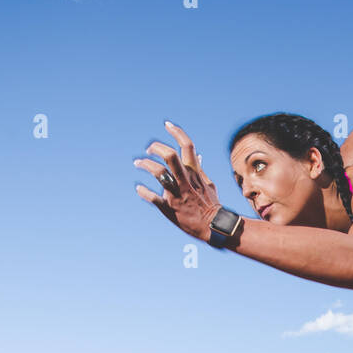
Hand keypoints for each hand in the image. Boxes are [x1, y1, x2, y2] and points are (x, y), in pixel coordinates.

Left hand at [134, 121, 221, 239]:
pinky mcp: (169, 208)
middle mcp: (184, 181)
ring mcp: (176, 194)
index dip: (177, 132)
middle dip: (156, 148)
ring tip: (138, 163)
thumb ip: (200, 170)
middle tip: (149, 149)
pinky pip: (152, 197)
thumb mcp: (208, 184)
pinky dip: (143, 191)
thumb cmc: (211, 205)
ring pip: (159, 173)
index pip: (187, 146)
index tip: (167, 125)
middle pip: (170, 156)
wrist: (213, 226)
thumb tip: (198, 155)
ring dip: (145, 165)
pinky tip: (139, 188)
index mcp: (194, 173)